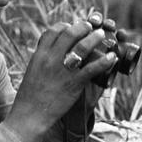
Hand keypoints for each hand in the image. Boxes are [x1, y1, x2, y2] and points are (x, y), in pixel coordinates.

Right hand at [4, 17, 116, 141]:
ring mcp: (63, 70)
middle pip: (70, 34)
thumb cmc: (29, 97)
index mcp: (39, 55)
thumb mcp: (32, 71)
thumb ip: (42, 60)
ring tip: (101, 35)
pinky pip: (92, 69)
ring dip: (95, 38)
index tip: (71, 27)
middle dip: (83, 27)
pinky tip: (112, 58)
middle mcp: (51, 59)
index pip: (53, 31)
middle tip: (91, 26)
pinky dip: (104, 61)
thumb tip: (50, 52)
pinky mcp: (73, 84)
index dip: (64, 26)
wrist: (29, 115)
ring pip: (83, 47)